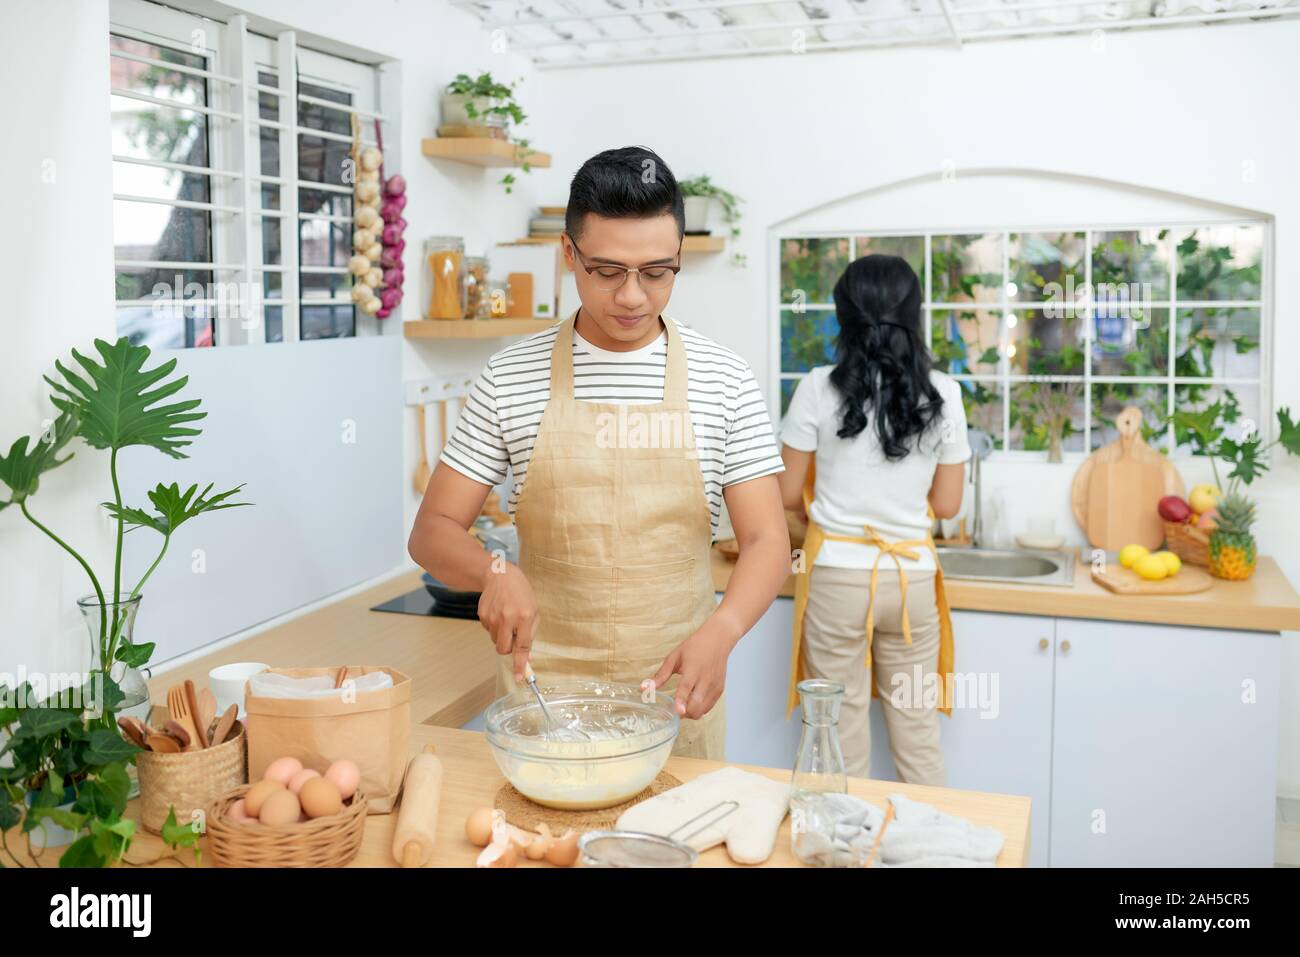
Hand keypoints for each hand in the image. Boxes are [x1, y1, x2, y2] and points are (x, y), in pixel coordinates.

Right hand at [477, 561, 537, 683]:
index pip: (522, 647)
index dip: (521, 664)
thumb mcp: (534, 611)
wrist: (501, 575)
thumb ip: (531, 635)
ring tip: (507, 618)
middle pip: (504, 649)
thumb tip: (528, 658)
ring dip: (502, 636)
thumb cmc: (521, 594)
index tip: (520, 678)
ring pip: (496, 641)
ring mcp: (493, 617)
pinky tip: (498, 613)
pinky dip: (494, 627)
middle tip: (513, 636)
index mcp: (524, 616)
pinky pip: (488, 632)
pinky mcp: (482, 615)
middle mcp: (507, 618)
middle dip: (508, 649)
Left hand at [646, 627, 731, 719]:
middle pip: (695, 705)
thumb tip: (644, 688)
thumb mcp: (674, 657)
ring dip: (689, 713)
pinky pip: (708, 708)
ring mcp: (715, 686)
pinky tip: (691, 701)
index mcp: (693, 669)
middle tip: (671, 709)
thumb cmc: (695, 646)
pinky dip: (698, 709)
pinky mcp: (719, 690)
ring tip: (681, 704)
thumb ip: (660, 675)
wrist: (718, 639)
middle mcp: (706, 679)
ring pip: (702, 711)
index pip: (687, 688)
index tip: (677, 711)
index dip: (681, 701)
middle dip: (682, 712)